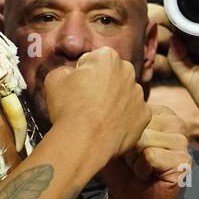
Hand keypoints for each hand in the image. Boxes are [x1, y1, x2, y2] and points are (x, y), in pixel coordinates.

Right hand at [42, 47, 150, 161]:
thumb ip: (65, 70)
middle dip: (104, 84)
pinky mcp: (144, 115)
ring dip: (115, 101)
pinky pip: (133, 114)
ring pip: (125, 94)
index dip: (84, 73)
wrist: (84, 141)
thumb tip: (71, 75)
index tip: (77, 86)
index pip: (95, 60)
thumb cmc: (68, 107)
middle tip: (88, 102)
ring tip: (98, 117)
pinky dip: (124, 119)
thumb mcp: (54, 79)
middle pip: (114, 75)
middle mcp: (128, 72)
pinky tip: (110, 127)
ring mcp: (139, 94)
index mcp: (108, 57)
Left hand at [100, 104, 190, 198]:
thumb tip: (111, 110)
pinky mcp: (184, 161)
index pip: (135, 111)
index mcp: (161, 114)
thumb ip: (117, 121)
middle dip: (129, 147)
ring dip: (134, 159)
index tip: (128, 148)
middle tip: (134, 161)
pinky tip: (146, 176)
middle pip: (139, 125)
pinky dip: (141, 169)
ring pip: (144, 140)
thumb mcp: (114, 139)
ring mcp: (183, 143)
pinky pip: (151, 156)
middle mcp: (176, 124)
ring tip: (140, 167)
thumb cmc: (121, 170)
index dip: (124, 133)